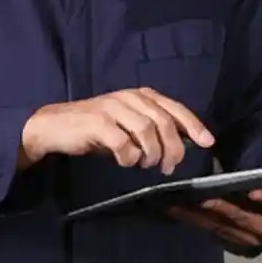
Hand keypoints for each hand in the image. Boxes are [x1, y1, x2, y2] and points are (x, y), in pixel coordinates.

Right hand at [18, 88, 213, 174]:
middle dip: (173, 148)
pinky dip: (129, 157)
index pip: (174, 108)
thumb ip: (152, 128)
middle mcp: (129, 97)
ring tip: (146, 165)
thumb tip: (181, 144)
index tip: (207, 142)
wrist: (54, 126)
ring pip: (147, 131)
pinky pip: (123, 143)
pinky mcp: (97, 123)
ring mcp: (113, 108)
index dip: (194, 125)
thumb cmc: (96, 127)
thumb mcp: (127, 123)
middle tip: (168, 167)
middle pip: (165, 122)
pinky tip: (125, 162)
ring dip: (152, 154)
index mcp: (140, 95)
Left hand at [166, 154, 261, 250]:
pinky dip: (193, 219)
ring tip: (182, 202)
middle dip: (225, 209)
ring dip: (201, 216)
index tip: (252, 190)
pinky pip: (211, 229)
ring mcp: (250, 235)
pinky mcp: (232, 237)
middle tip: (204, 198)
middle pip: (246, 220)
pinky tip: (175, 208)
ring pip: (225, 226)